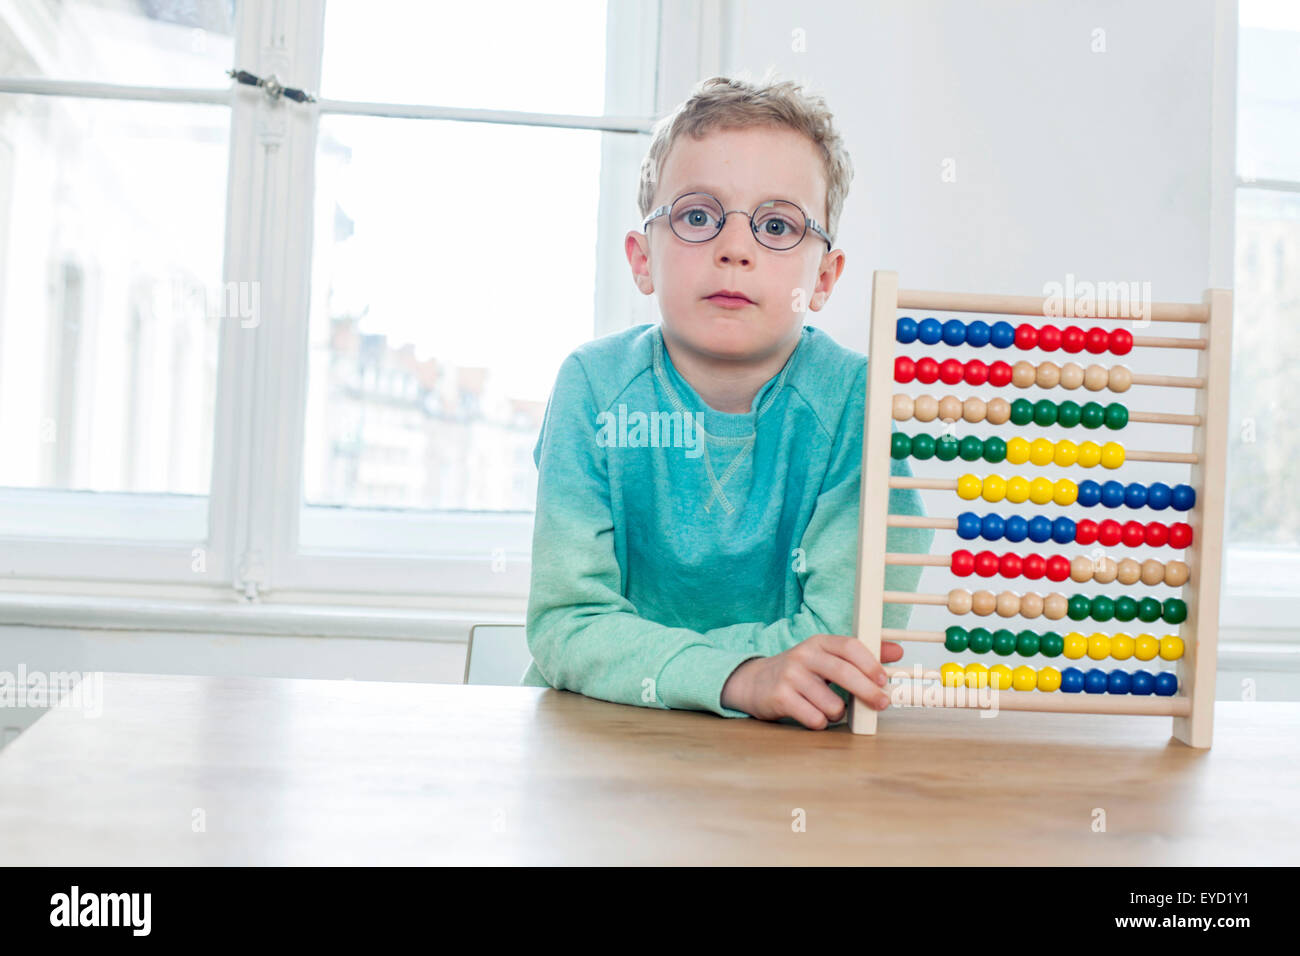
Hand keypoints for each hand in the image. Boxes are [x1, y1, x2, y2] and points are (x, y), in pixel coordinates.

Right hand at [721, 634, 903, 729]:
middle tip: (881, 704)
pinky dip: (820, 722)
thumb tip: (898, 651)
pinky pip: (815, 718)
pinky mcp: (780, 697)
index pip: (849, 646)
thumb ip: (862, 656)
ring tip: (829, 709)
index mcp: (818, 643)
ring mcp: (790, 676)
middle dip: (867, 691)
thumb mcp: (827, 659)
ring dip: (838, 714)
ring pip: (832, 703)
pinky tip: (812, 715)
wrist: (754, 683)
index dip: (870, 663)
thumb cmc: (800, 672)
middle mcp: (803, 655)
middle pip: (843, 673)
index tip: (883, 679)